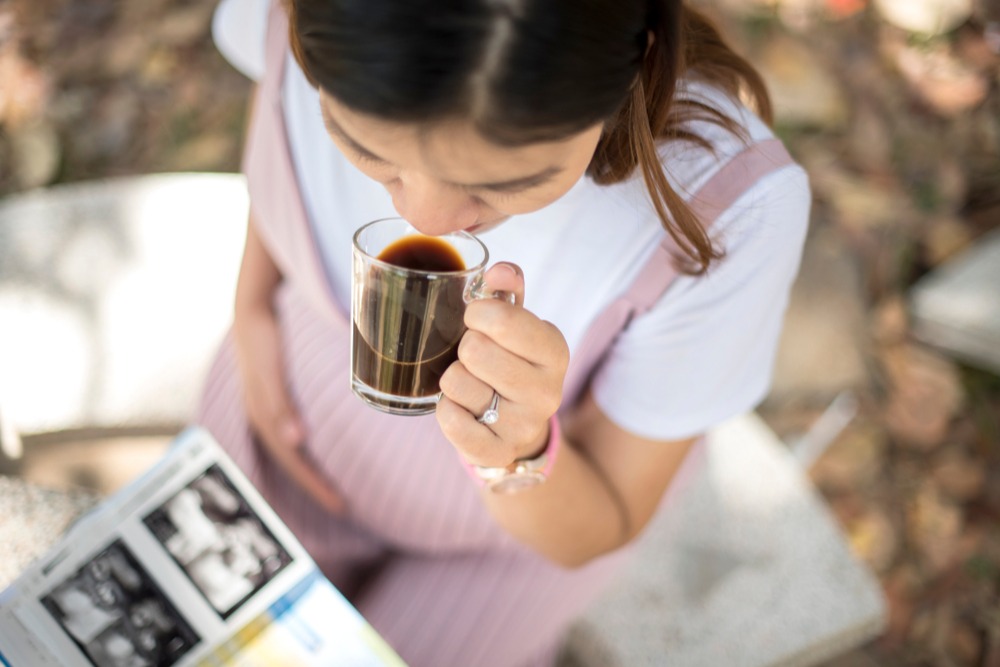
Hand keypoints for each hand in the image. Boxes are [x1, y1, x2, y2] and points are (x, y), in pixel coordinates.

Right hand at [232, 302, 344, 513]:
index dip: (315, 485)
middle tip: (343, 508)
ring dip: (311, 471)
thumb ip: (280, 405)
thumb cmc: (264, 341)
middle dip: (315, 486)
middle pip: (293, 462)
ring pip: (292, 451)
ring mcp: (269, 411)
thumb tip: (295, 442)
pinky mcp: (276, 401)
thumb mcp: (270, 372)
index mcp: (264, 419)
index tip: (341, 506)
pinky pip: (292, 435)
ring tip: (335, 490)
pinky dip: (307, 450)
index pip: (294, 463)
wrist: (251, 310)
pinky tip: (321, 452)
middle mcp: (265, 419)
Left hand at [436, 262, 568, 468]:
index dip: (476, 313)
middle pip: (474, 350)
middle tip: (475, 357)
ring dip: (453, 379)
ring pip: (455, 383)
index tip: (476, 319)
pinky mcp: (497, 453)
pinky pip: (449, 421)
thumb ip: (507, 290)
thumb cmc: (511, 362)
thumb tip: (499, 271)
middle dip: (464, 348)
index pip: (503, 319)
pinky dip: (446, 410)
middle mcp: (547, 390)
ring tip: (472, 384)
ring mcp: (524, 426)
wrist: (518, 428)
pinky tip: (463, 409)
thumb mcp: (516, 323)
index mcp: (554, 350)